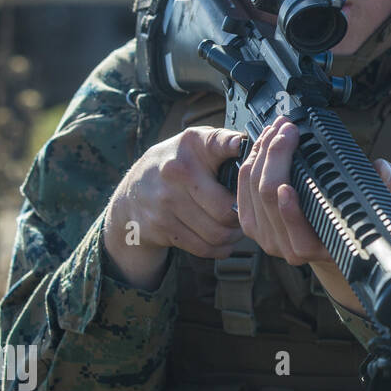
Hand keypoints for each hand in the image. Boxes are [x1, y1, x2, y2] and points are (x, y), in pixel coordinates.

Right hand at [104, 126, 247, 288]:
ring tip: (237, 228)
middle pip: (226, 209)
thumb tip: (258, 144)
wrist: (133, 191)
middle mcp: (176, 172)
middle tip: (249, 215)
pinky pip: (203, 247)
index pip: (218, 143)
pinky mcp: (161, 227)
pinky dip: (219, 248)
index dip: (235, 146)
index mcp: (192, 146)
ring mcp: (166, 202)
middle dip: (243, 216)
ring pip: (217, 233)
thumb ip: (224, 142)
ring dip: (234, 236)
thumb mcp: (197, 144)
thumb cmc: (178, 165)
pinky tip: (223, 240)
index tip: (243, 147)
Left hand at [235, 115, 390, 267]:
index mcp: (317, 247)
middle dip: (275, 155)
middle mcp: (286, 247)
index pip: (295, 225)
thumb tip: (383, 169)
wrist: (334, 243)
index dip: (289, 205)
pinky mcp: (251, 223)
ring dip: (262, 151)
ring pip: (251, 187)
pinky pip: (242, 187)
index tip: (292, 173)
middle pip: (268, 195)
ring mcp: (264, 236)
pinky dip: (251, 159)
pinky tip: (264, 142)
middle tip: (289, 128)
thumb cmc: (356, 222)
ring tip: (278, 129)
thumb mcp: (384, 207)